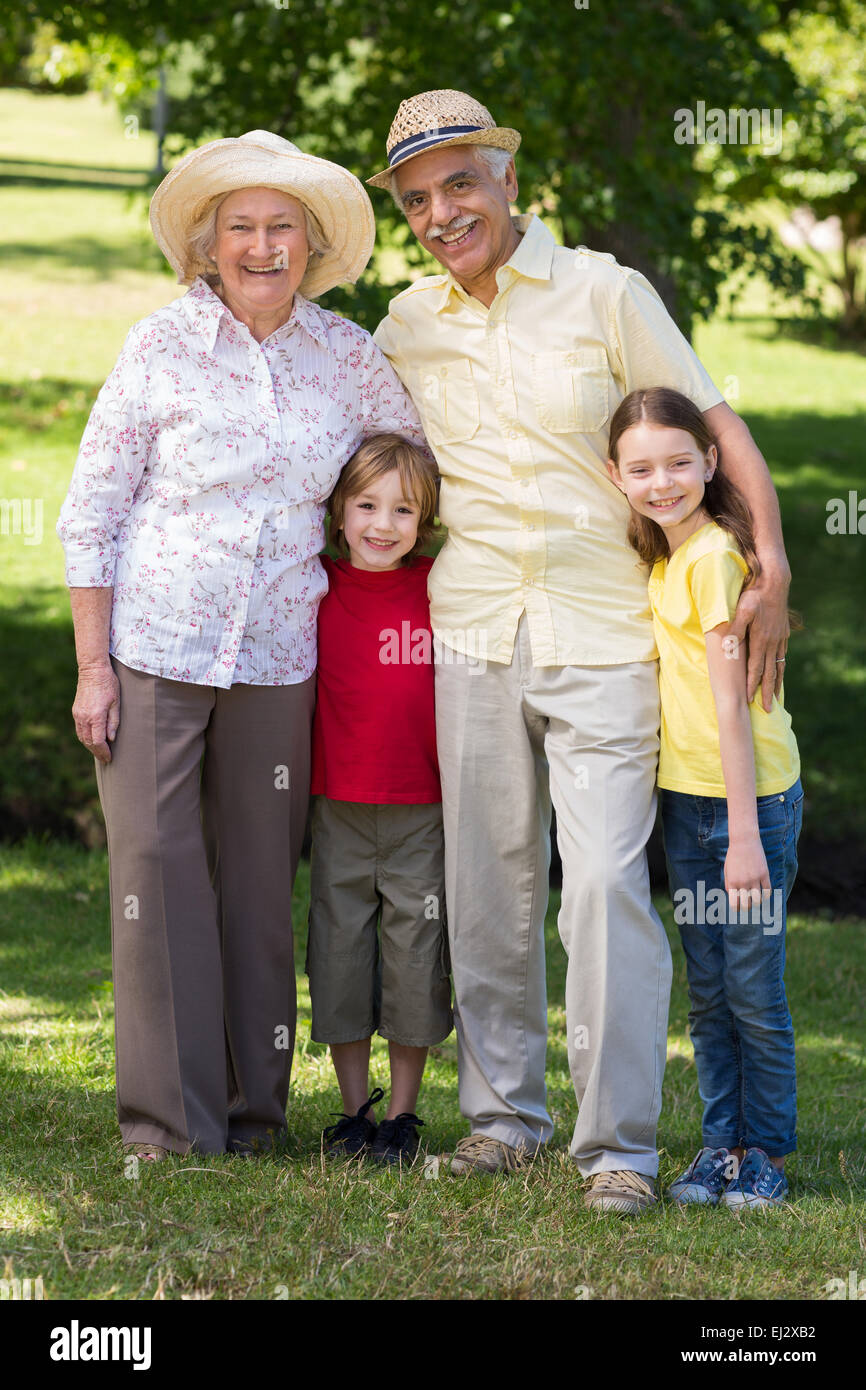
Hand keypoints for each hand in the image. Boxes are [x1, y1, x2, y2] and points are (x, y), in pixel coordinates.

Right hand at [72, 665, 119, 763]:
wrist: (92, 669)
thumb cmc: (108, 684)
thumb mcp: (116, 702)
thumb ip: (113, 721)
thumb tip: (111, 739)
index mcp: (96, 716)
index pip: (98, 741)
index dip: (104, 752)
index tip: (109, 758)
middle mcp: (84, 717)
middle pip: (88, 742)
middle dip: (97, 752)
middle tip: (105, 759)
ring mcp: (78, 714)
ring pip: (82, 737)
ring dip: (90, 746)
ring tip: (99, 752)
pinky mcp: (75, 711)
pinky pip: (79, 729)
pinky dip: (85, 738)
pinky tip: (92, 740)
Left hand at [724, 840, 770, 915]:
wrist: (744, 841)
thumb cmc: (733, 855)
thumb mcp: (727, 869)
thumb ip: (728, 883)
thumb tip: (732, 896)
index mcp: (732, 882)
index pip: (734, 903)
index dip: (737, 908)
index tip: (738, 908)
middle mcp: (743, 882)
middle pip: (747, 904)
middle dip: (747, 907)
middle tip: (748, 905)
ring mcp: (754, 878)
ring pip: (758, 899)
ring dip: (757, 902)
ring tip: (756, 901)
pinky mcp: (764, 874)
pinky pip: (767, 890)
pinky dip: (766, 895)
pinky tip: (764, 895)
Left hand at [728, 564, 790, 712]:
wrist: (775, 582)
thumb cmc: (754, 594)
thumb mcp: (741, 609)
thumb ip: (735, 628)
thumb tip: (726, 644)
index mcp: (760, 640)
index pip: (755, 668)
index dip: (752, 685)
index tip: (749, 700)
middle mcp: (772, 643)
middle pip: (769, 673)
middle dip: (767, 692)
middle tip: (768, 710)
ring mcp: (779, 638)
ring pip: (779, 666)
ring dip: (776, 683)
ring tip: (776, 697)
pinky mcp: (783, 633)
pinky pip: (783, 655)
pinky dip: (781, 667)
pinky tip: (780, 671)